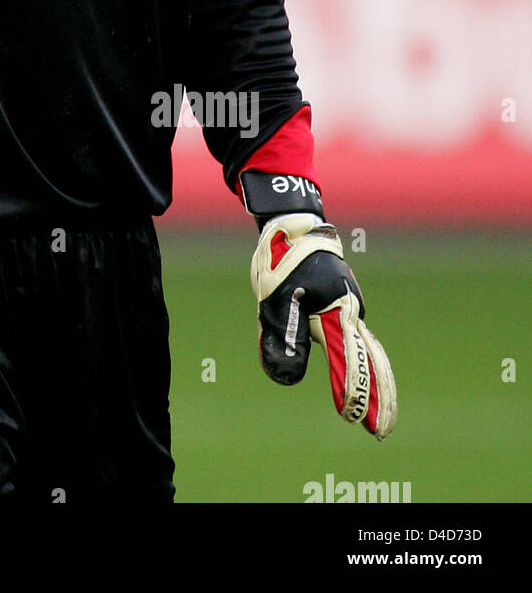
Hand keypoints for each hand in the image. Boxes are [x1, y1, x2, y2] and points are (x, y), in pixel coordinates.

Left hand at [251, 212, 396, 438]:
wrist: (294, 226)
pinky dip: (366, 361)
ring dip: (378, 381)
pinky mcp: (345, 304)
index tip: (354, 418)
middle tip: (383, 431)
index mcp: (337, 312)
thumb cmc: (282, 263)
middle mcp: (351, 312)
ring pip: (371, 350)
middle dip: (380, 397)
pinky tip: (363, 374)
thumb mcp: (273, 303)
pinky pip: (359, 339)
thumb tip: (289, 381)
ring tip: (382, 414)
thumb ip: (283, 341)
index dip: (353, 391)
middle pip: (373, 361)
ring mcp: (352, 307)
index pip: (350, 361)